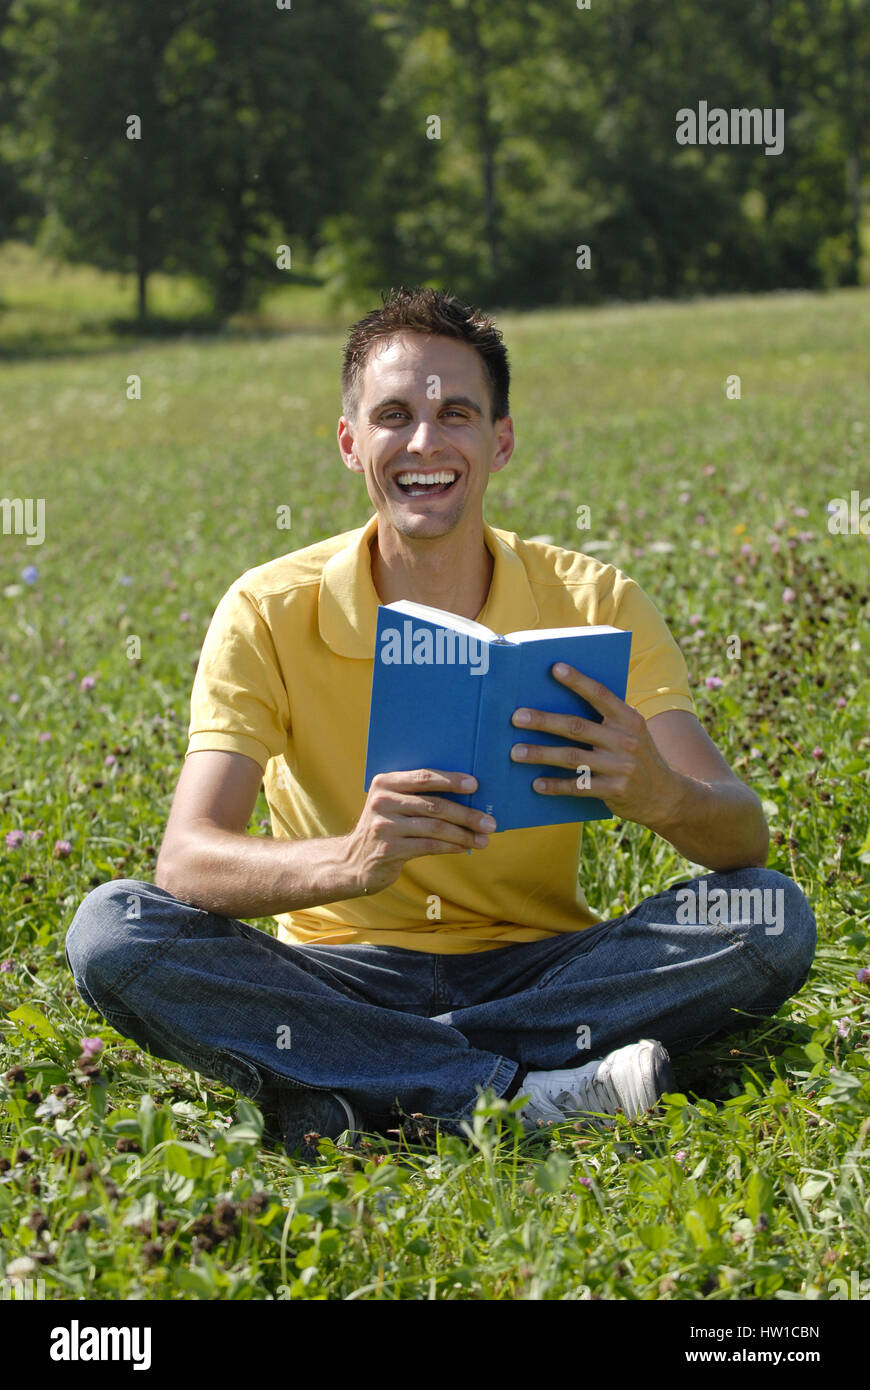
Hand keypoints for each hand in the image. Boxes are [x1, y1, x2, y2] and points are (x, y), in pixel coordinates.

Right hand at [345, 769, 496, 895]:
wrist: (354, 860)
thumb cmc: (387, 827)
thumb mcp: (394, 804)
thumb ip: (418, 795)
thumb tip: (468, 795)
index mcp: (385, 782)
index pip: (423, 777)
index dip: (451, 780)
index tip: (475, 785)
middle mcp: (382, 801)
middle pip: (434, 805)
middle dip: (466, 814)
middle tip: (489, 823)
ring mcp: (384, 826)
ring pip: (435, 828)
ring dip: (464, 834)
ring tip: (483, 840)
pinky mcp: (388, 850)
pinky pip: (429, 846)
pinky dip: (451, 847)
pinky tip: (464, 848)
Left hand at [509, 662, 683, 827]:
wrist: (666, 795)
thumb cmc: (637, 756)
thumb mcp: (631, 732)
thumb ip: (605, 719)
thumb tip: (559, 701)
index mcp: (629, 719)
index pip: (600, 694)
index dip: (577, 680)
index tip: (554, 668)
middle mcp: (625, 740)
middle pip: (576, 726)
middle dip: (544, 721)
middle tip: (516, 717)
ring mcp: (620, 766)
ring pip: (572, 757)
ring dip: (541, 754)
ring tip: (516, 752)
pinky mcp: (614, 790)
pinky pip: (578, 786)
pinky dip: (555, 785)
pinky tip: (536, 783)